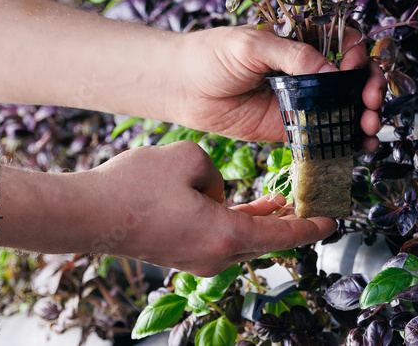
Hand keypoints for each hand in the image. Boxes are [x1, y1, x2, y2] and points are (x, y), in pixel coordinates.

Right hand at [79, 142, 335, 275]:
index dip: (312, 226)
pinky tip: (244, 206)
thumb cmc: (134, 188)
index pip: (284, 236)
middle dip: (289, 219)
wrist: (84, 214)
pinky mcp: (180, 253)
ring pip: (241, 236)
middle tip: (311, 203)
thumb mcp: (190, 158)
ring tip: (279, 198)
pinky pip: (219, 236)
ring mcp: (196, 259)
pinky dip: (235, 221)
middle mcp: (215, 256)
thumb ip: (215, 172)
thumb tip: (213, 192)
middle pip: (266, 238)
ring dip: (260, 218)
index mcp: (226, 236)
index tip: (332, 221)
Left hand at [172, 25, 385, 147]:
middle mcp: (308, 70)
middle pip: (355, 76)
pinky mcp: (293, 127)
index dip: (357, 55)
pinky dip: (350, 140)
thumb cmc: (211, 55)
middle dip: (371, 87)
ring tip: (371, 126)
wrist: (181, 89)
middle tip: (371, 100)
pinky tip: (362, 146)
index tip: (351, 67)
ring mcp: (304, 100)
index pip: (345, 42)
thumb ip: (293, 54)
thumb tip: (332, 70)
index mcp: (302, 40)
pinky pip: (328, 133)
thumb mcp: (252, 44)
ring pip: (347, 106)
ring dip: (367, 115)